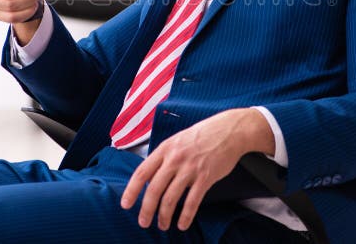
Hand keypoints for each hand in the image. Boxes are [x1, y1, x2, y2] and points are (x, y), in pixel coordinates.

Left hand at [120, 108, 274, 231]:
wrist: (229, 131)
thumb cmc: (202, 136)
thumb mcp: (177, 140)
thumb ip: (164, 156)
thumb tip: (150, 176)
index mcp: (165, 149)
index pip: (142, 172)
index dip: (132, 190)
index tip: (126, 204)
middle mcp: (175, 159)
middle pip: (154, 189)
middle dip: (146, 209)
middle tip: (143, 222)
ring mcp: (190, 168)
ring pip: (171, 198)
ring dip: (164, 216)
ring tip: (163, 225)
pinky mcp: (205, 177)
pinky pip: (192, 201)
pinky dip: (186, 216)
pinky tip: (182, 224)